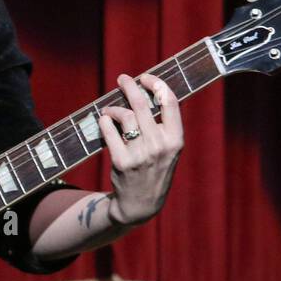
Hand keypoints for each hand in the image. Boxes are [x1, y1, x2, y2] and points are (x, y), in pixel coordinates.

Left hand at [97, 72, 183, 226]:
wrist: (141, 203)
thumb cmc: (155, 169)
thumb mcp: (168, 149)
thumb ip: (162, 126)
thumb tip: (146, 93)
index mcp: (176, 140)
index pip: (170, 102)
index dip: (157, 84)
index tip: (146, 78)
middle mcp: (160, 146)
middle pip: (142, 104)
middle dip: (130, 86)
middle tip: (122, 79)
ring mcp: (140, 154)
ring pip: (125, 116)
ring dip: (114, 108)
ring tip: (109, 110)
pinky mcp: (121, 161)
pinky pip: (109, 131)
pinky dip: (105, 121)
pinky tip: (104, 119)